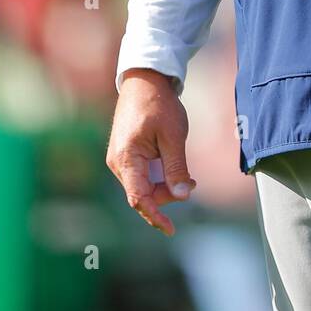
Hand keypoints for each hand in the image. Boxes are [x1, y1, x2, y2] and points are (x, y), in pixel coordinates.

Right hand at [106, 69, 196, 235]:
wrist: (144, 81)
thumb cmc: (158, 104)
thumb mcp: (174, 136)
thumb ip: (176, 168)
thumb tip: (182, 197)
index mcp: (126, 159)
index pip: (139, 198)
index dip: (155, 216)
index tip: (171, 229)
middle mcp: (118, 163)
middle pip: (144, 194)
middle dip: (167, 195)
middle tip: (191, 183)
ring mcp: (120, 159)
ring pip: (144, 186)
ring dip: (165, 186)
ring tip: (187, 175)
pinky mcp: (126, 155)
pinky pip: (143, 175)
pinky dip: (159, 177)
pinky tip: (174, 168)